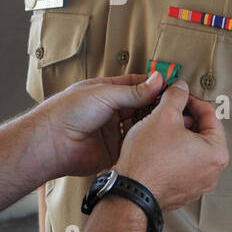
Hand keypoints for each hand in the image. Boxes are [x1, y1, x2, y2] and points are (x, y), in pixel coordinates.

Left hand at [31, 72, 168, 179]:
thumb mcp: (105, 94)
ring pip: (141, 126)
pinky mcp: (114, 151)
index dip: (155, 85)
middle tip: (179, 104)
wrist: (53, 143)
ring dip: (155, 123)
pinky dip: (148, 141)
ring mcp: (113, 132)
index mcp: (106, 92)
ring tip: (175, 120)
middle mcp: (111, 111)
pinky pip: (135, 145)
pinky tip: (161, 137)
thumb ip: (133, 91)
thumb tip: (157, 80)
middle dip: (158, 105)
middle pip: (141, 106)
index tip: (174, 85)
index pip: (137, 85)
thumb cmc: (68, 111)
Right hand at [115, 80, 227, 211]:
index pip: (210, 115)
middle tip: (167, 113)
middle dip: (184, 119)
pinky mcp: (182, 192)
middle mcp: (212, 172)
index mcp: (216, 153)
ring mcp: (197, 185)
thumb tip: (180, 88)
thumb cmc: (148, 161)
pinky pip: (181, 166)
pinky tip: (155, 150)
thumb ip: (176, 96)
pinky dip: (171, 155)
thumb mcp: (163, 116)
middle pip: (202, 133)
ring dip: (177, 137)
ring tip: (159, 131)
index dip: (191, 100)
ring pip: (191, 150)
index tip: (180, 96)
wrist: (130, 192)